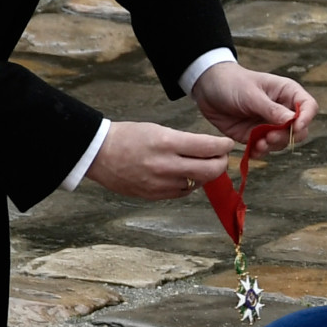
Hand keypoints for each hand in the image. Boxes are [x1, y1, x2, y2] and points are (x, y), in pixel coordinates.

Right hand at [85, 122, 231, 199]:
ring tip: (200, 164)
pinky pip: (183, 192)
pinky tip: (185, 175)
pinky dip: (189, 184)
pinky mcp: (155, 196)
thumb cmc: (128, 136)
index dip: (223, 146)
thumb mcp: (158, 130)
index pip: (208, 147)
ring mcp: (161, 184)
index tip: (227, 144)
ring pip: (198, 183)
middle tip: (221, 157)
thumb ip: (185, 142)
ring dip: (204, 174)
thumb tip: (210, 150)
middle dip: (221, 163)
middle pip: (210, 170)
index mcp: (166, 142)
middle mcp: (166, 165)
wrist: (98, 153)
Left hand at [191, 60, 316, 151]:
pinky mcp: (255, 135)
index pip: (309, 107)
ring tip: (258, 144)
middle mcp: (281, 110)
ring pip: (282, 142)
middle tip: (270, 137)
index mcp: (286, 93)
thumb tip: (293, 121)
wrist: (206, 87)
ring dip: (272, 146)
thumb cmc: (231, 82)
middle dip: (286, 136)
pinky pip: (264, 149)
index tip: (295, 126)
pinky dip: (260, 152)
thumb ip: (271, 109)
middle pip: (299, 130)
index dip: (306, 118)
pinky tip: (252, 150)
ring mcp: (269, 124)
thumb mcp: (251, 94)